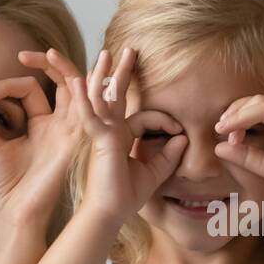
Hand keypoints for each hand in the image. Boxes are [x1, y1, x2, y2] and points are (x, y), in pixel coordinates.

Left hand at [0, 48, 86, 230]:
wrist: (15, 216)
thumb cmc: (1, 188)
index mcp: (39, 127)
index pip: (30, 90)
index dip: (4, 86)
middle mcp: (58, 126)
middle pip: (61, 82)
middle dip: (46, 62)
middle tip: (24, 54)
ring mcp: (69, 131)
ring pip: (77, 87)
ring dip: (65, 66)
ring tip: (47, 53)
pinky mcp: (75, 139)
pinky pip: (82, 105)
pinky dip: (75, 85)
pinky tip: (59, 71)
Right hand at [73, 48, 186, 224]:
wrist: (110, 213)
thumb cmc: (127, 196)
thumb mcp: (155, 173)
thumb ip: (169, 156)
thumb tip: (184, 138)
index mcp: (120, 137)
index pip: (143, 116)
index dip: (165, 122)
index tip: (180, 134)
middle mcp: (109, 131)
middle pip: (114, 96)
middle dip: (120, 73)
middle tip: (126, 50)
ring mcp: (102, 134)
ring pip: (101, 99)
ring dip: (102, 75)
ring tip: (105, 54)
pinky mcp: (99, 141)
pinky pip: (91, 117)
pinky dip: (85, 100)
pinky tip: (79, 83)